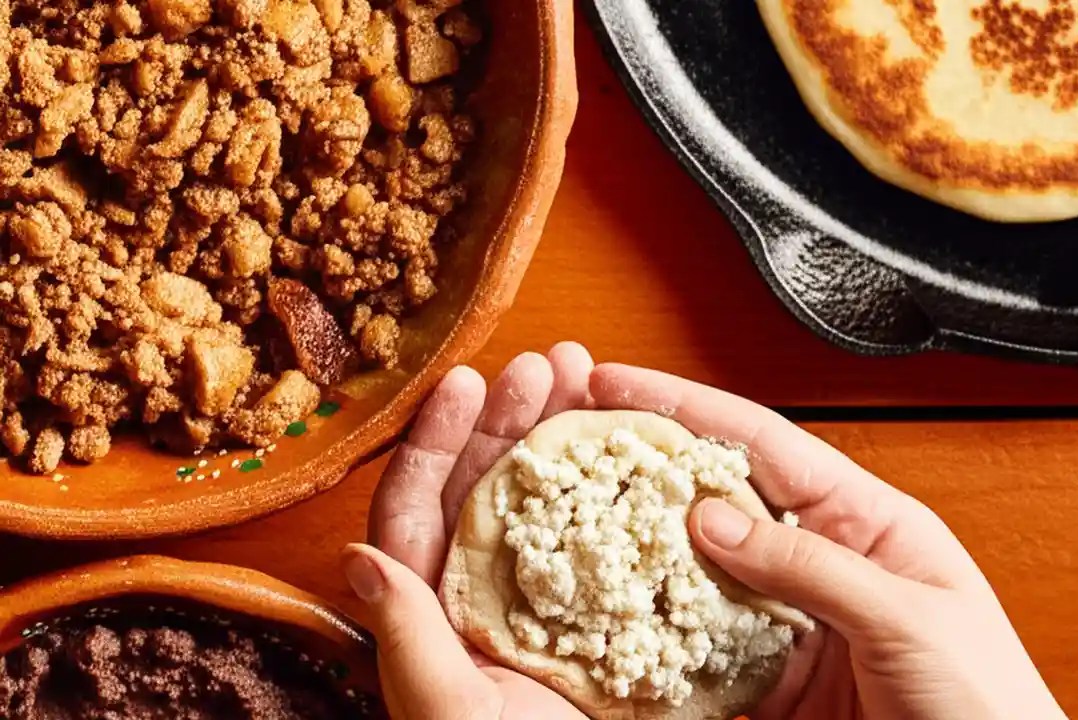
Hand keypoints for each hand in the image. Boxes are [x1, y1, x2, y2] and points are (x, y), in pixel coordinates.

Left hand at [348, 343, 595, 719]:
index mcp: (429, 606)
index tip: (466, 380)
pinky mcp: (584, 604)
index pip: (415, 505)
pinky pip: (589, 530)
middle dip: (509, 415)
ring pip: (535, 495)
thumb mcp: (449, 712)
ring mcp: (532, 591)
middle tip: (550, 362)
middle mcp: (475, 586)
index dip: (435, 439)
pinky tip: (629, 445)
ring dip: (557, 433)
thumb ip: (406, 639)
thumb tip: (359, 556)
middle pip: (481, 481)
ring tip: (588, 379)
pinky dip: (605, 484)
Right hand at [590, 364, 1068, 719]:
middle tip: (576, 454)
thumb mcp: (908, 617)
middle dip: (650, 478)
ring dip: (645, 564)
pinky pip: (706, 654)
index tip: (620, 384)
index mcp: (866, 521)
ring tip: (578, 541)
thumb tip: (714, 519)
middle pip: (720, 505)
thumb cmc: (991, 702)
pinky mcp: (775, 685)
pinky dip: (664, 645)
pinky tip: (619, 633)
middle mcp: (822, 562)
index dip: (688, 408)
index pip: (764, 444)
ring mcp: (794, 624)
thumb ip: (812, 566)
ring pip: (702, 579)